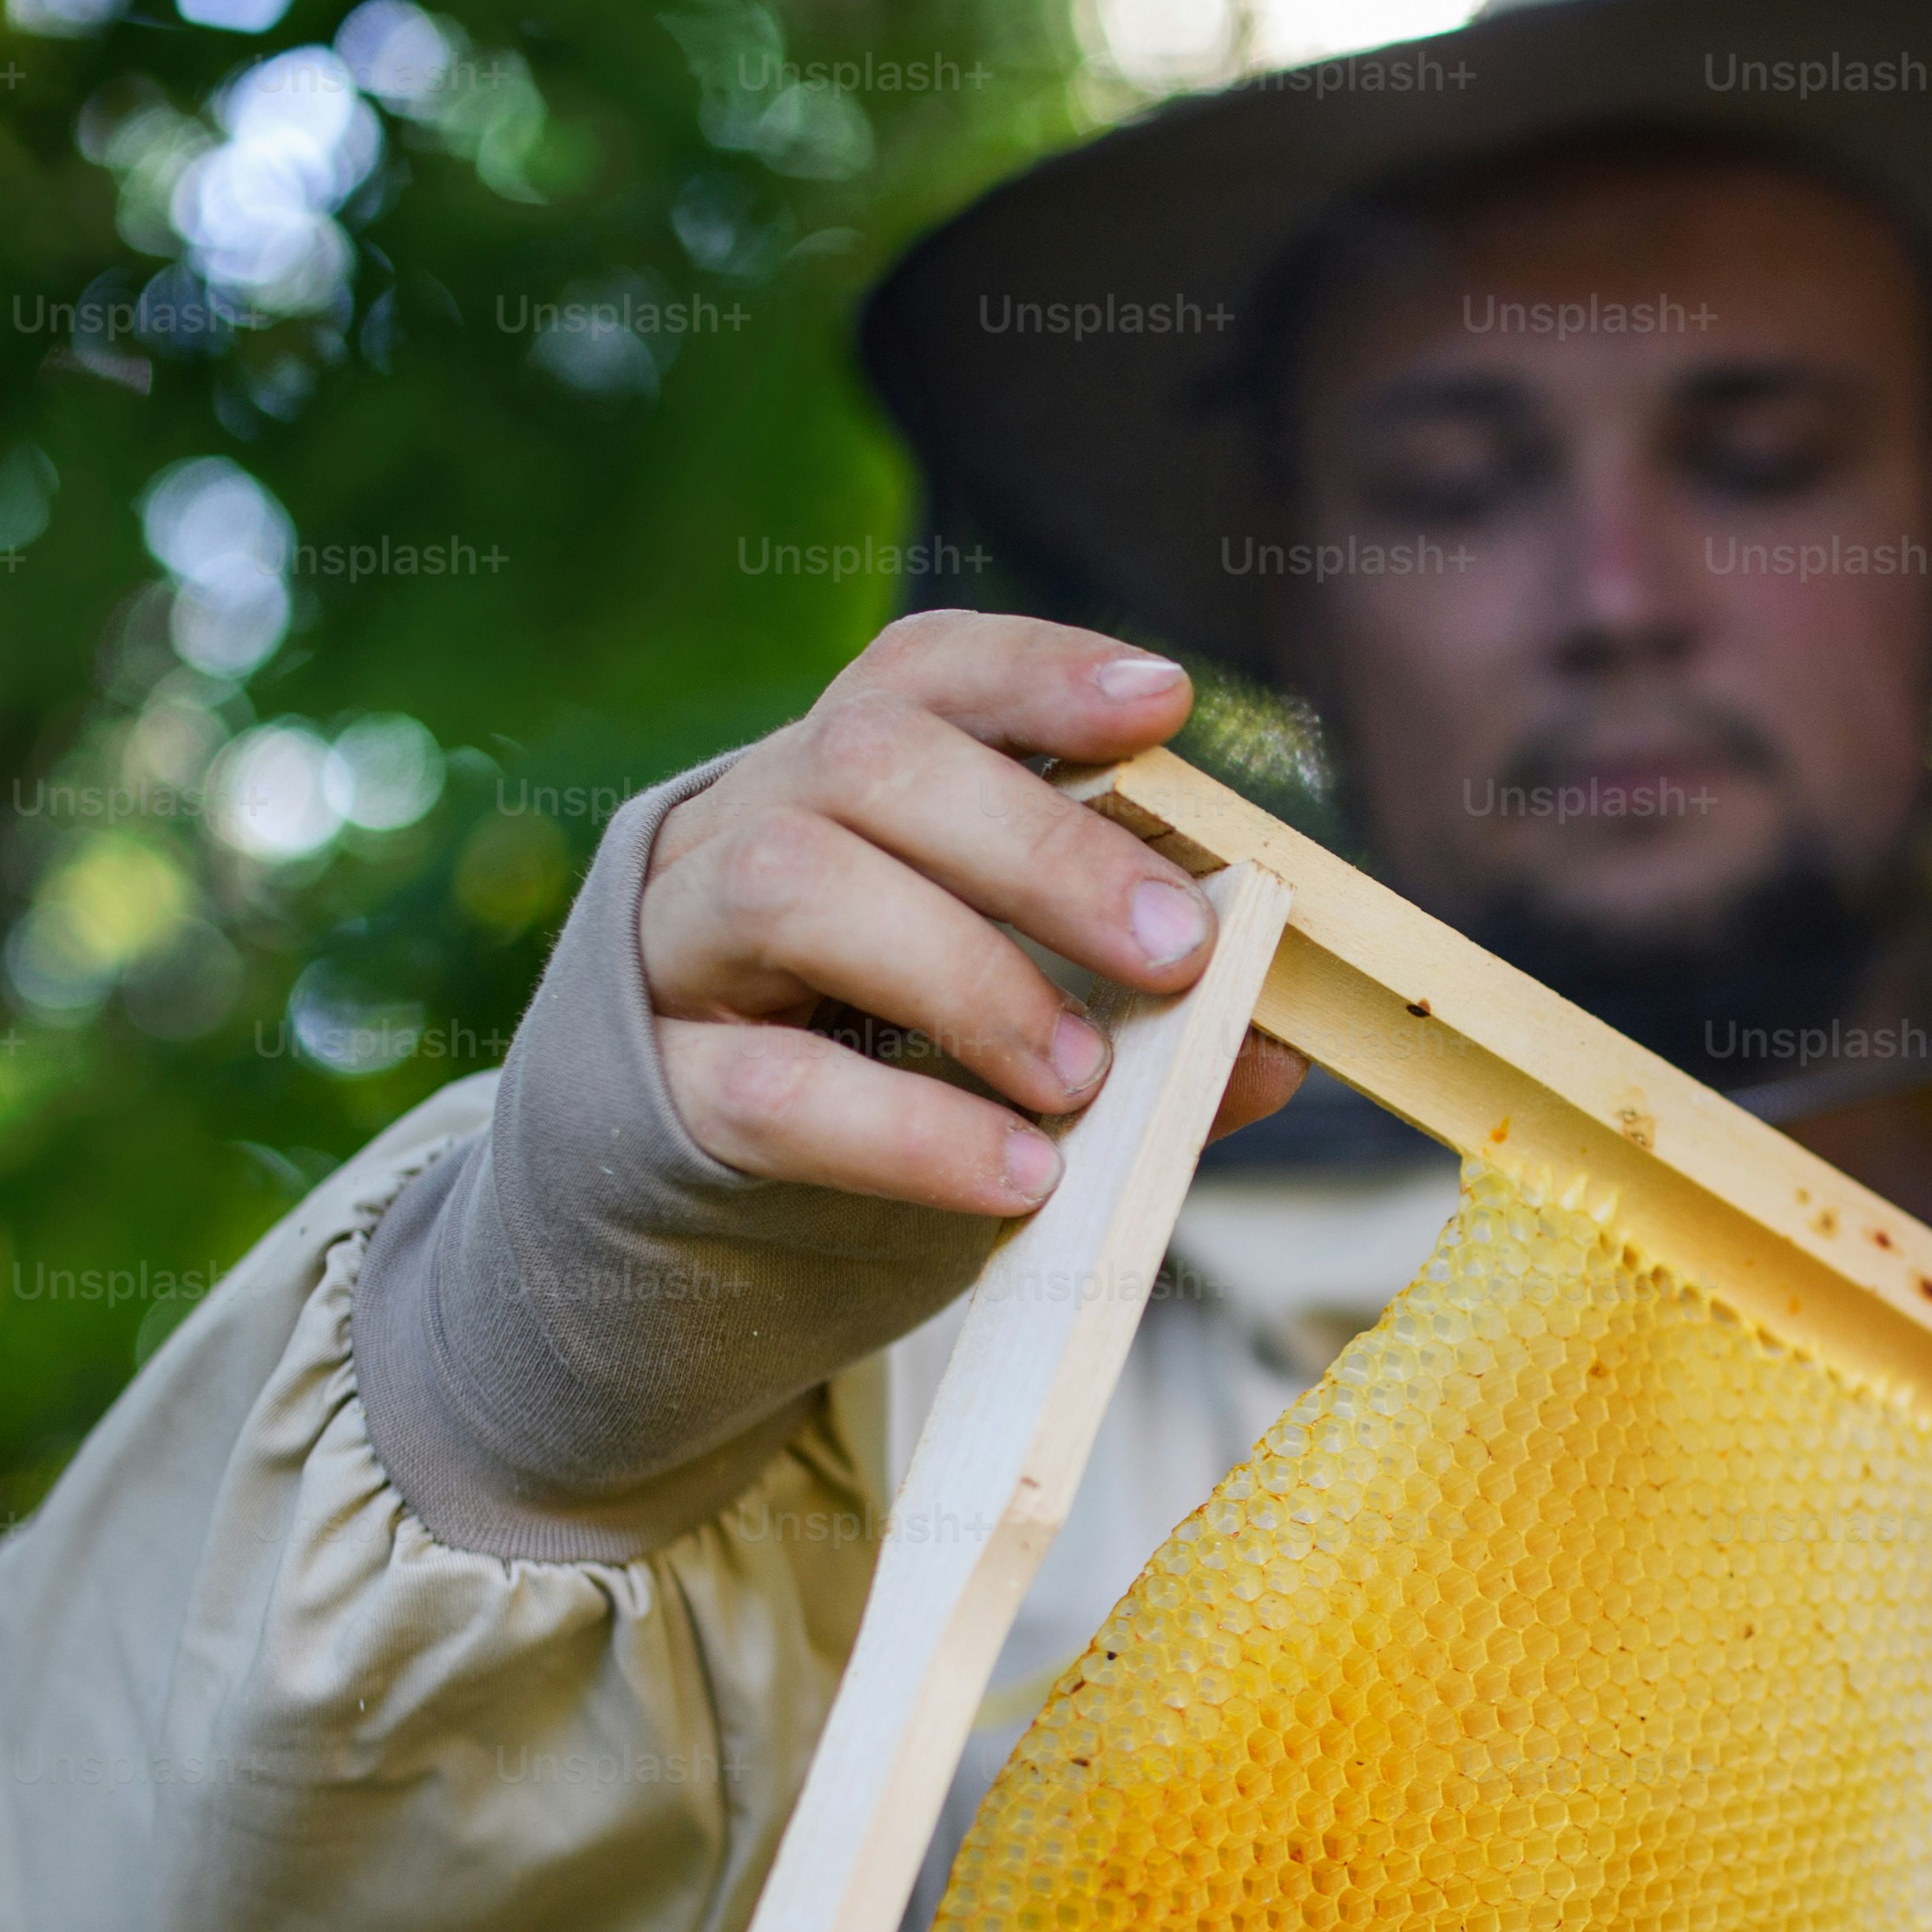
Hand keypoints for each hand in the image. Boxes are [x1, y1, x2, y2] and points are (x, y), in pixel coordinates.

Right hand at [640, 612, 1303, 1217]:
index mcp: (830, 792)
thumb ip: (1138, 1034)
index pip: (916, 675)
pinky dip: (913, 1128)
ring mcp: (676, 956)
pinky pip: (772, 1087)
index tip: (1163, 706)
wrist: (685, 1259)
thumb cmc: (872, 1111)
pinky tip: (1020, 1174)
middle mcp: (734, 835)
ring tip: (1080, 1079)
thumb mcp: (1003, 1043)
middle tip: (1172, 946)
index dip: (1036, 672)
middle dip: (1038, 840)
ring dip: (967, 972)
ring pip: (792, 882)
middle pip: (865, 758)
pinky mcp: (654, 1097)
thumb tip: (1277, 1047)